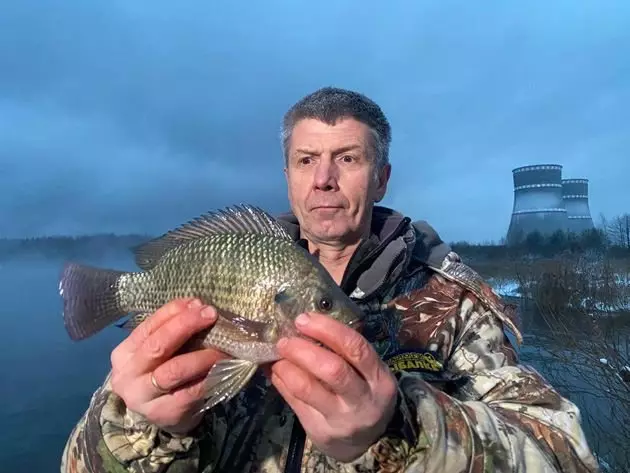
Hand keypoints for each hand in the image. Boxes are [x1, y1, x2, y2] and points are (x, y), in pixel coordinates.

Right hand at [110, 298, 227, 433]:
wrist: (156, 418)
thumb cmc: (158, 374)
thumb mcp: (157, 353)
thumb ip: (170, 331)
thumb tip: (197, 305)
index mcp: (124, 354)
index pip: (148, 327)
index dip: (173, 312)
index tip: (198, 303)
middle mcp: (128, 375)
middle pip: (158, 346)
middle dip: (186, 326)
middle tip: (211, 315)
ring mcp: (144, 397)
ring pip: (174, 370)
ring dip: (202, 355)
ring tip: (222, 346)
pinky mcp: (165, 413)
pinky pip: (191, 391)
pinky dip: (209, 376)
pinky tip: (222, 366)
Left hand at [270, 312, 397, 461]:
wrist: (366, 441)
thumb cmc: (363, 394)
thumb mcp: (367, 374)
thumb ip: (344, 352)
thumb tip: (304, 324)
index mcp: (378, 379)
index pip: (355, 348)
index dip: (327, 330)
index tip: (304, 319)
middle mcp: (362, 400)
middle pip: (333, 370)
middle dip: (303, 350)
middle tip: (285, 339)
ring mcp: (340, 419)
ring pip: (307, 388)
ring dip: (286, 366)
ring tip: (277, 356)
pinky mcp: (319, 431)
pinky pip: (294, 402)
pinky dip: (281, 381)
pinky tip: (277, 370)